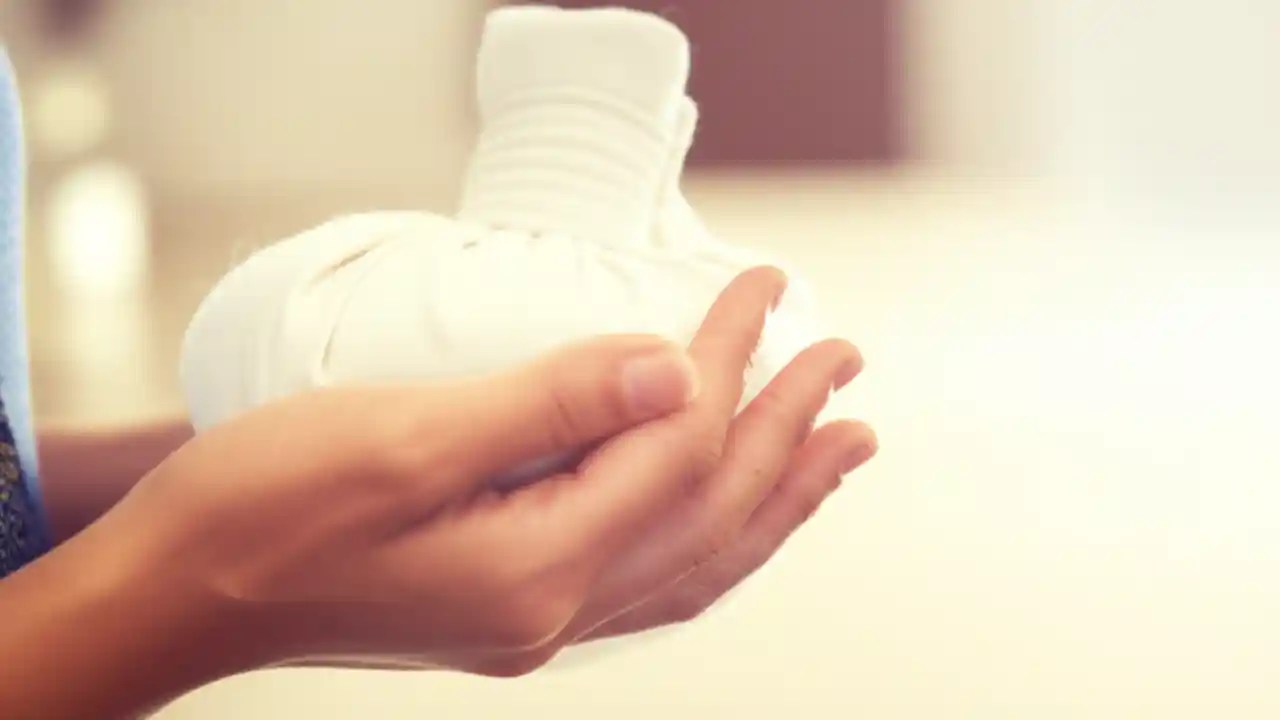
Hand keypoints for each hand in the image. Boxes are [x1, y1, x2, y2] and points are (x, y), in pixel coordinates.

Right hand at [91, 267, 794, 676]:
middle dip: (787, 435)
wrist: (179, 590)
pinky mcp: (510, 606)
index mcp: (533, 571)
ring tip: (835, 449)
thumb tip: (668, 372)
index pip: (675, 453)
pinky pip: (649, 577)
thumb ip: (547, 406)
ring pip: (694, 560)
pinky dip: (710, 536)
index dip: (731, 364)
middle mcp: (552, 610)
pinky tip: (728, 512)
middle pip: (709, 516)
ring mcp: (535, 619)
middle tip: (848, 368)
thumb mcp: (402, 441)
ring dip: (773, 498)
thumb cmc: (264, 510)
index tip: (765, 288)